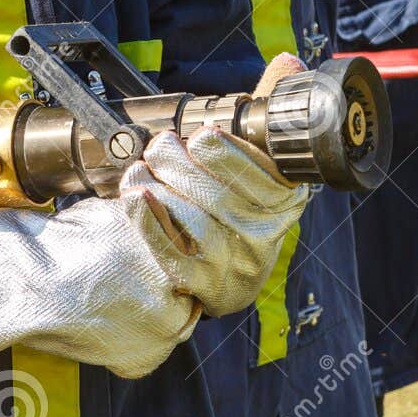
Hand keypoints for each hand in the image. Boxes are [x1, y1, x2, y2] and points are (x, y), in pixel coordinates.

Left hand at [118, 126, 309, 318]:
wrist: (234, 280)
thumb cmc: (236, 221)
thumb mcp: (254, 187)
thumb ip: (238, 158)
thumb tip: (197, 131)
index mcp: (282, 203)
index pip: (255, 173)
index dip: (221, 152)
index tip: (198, 137)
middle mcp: (263, 236)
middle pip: (216, 193)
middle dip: (178, 162)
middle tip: (159, 149)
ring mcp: (234, 264)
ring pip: (191, 218)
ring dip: (157, 186)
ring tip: (141, 171)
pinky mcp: (205, 285)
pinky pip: (171, 252)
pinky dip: (148, 221)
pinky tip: (135, 197)